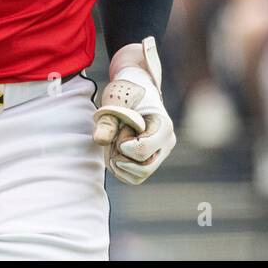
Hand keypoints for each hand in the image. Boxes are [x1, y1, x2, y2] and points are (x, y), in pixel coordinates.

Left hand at [92, 36, 174, 184]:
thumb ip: (107, 120)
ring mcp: (161, 154)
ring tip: (113, 143)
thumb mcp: (114, 101)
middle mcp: (167, 143)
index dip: (122, 145)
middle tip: (114, 137)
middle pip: (142, 168)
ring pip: (139, 176)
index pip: (142, 151)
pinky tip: (114, 150)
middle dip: (121, 156)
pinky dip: (120, 169)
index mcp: (164, 127)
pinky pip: (135, 177)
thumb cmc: (125, 92)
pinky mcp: (151, 160)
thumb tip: (100, 140)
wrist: (133, 90)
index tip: (119, 128)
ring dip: (119, 163)